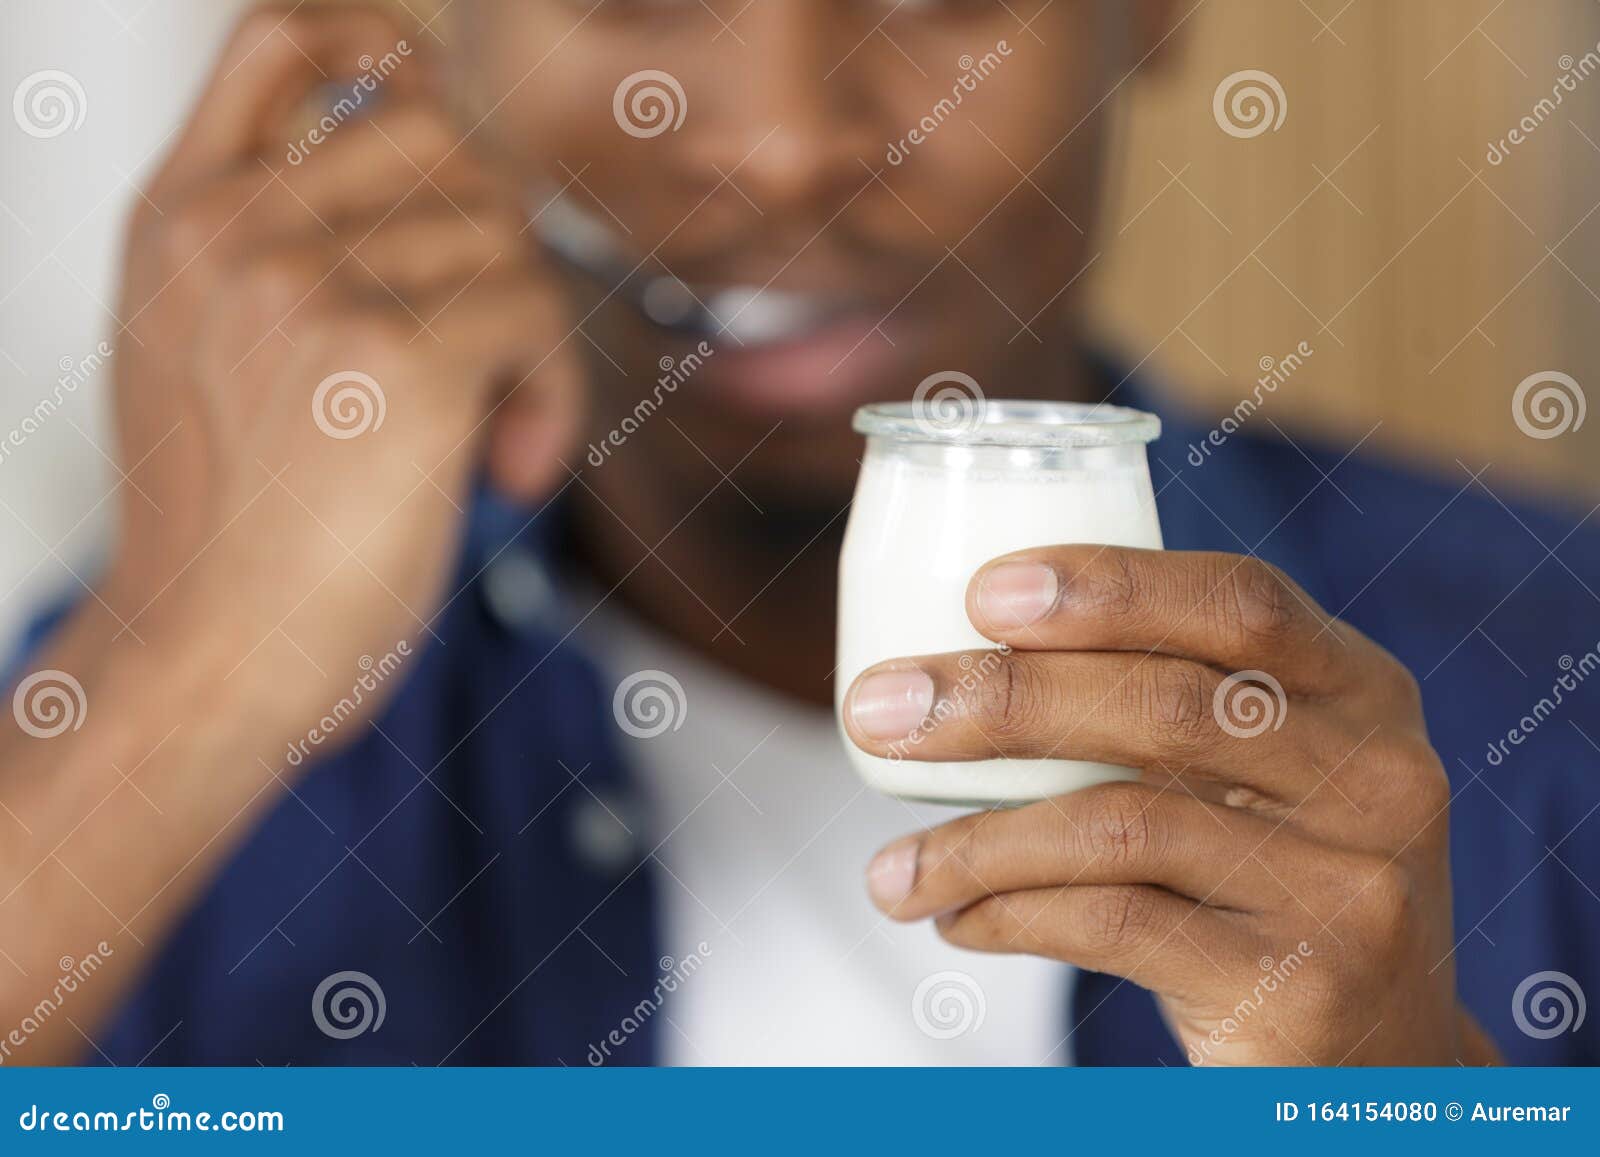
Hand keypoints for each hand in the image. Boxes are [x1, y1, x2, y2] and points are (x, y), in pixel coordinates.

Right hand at [104, 3, 580, 737]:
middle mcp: (236, 232)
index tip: (438, 109)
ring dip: (530, 339)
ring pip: (505, 232)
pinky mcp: (396, 358)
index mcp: (182, 223)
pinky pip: (537, 311)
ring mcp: (308, 286)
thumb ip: (284, 258)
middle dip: (496, 240)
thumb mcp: (209, 360)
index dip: (380, 51)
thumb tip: (438, 183)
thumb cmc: (235, 535)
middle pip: (443, 140)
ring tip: (490, 436)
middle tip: (489, 351)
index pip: (282, 45)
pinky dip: (553, 397)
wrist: (210, 661)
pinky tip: (508, 473)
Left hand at [844, 546, 1498, 1064]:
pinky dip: (1008, 913)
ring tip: (891, 869)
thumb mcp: (1271, 771)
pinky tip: (954, 916)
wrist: (1381, 1058)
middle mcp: (1376, 779)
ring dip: (975, 841)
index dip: (1110, 586)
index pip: (1241, 604)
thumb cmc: (1278, 880)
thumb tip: (959, 658)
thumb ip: (1173, 704)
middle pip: (1163, 707)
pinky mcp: (1296, 987)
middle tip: (880, 709)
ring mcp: (1346, 889)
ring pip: (1119, 825)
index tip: (983, 591)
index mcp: (1364, 692)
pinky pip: (1113, 925)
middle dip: (998, 698)